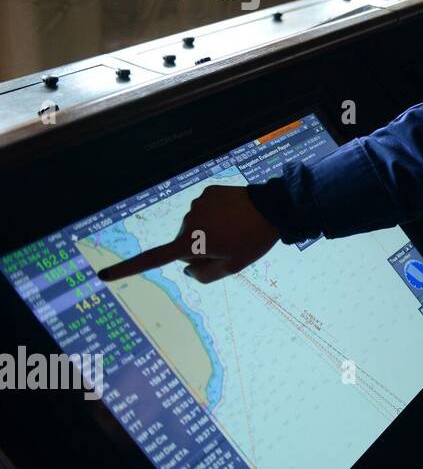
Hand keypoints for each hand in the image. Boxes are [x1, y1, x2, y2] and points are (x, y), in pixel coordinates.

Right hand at [96, 185, 280, 284]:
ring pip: (196, 226)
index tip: (103, 276)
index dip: (127, 269)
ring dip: (210, 230)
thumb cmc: (253, 241)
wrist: (274, 207)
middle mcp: (187, 222)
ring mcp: (196, 204)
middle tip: (230, 245)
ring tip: (236, 228)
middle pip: (184, 244)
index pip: (153, 260)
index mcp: (189, 243)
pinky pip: (207, 209)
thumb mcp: (232, 268)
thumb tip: (186, 267)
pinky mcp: (207, 192)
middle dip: (201, 248)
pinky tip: (235, 214)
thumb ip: (204, 274)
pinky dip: (217, 215)